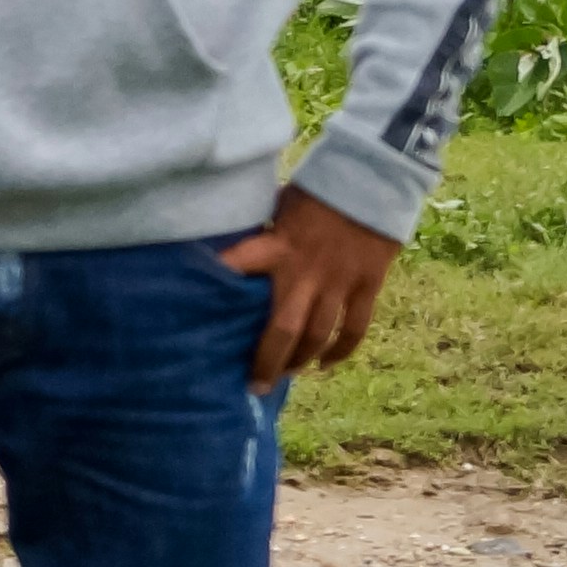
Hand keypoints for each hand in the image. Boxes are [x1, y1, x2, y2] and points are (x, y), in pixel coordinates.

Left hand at [218, 185, 401, 388]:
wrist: (375, 181)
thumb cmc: (319, 192)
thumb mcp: (279, 205)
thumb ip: (262, 232)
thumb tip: (231, 249)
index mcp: (276, 247)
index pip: (236, 267)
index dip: (216, 287)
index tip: (191, 314)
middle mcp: (305, 272)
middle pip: (282, 331)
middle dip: (266, 363)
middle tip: (254, 386)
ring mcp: (339, 282)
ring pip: (318, 336)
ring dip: (300, 361)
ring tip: (285, 374)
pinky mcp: (367, 285)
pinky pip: (354, 328)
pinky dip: (340, 351)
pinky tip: (325, 365)